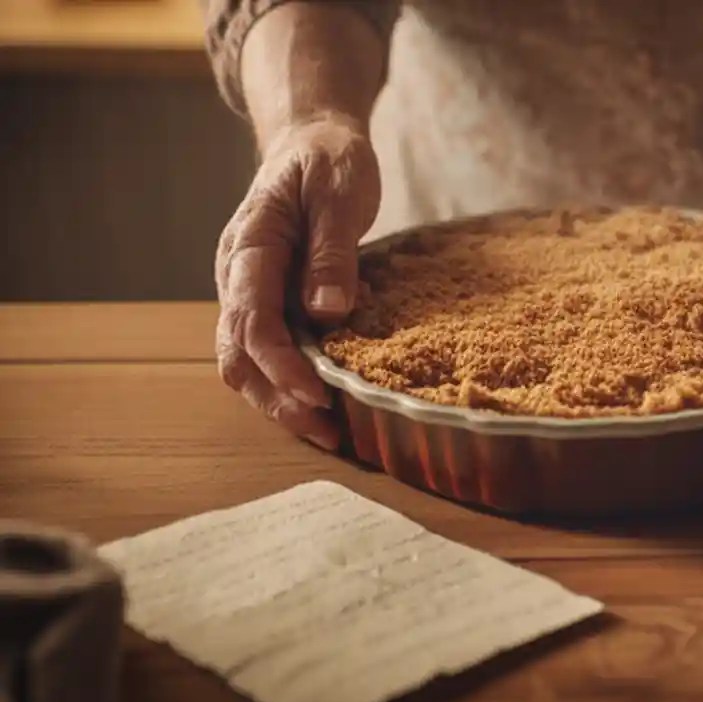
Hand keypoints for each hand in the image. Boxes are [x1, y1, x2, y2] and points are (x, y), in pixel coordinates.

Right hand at [215, 114, 379, 448]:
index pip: (253, 319)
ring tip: (329, 432)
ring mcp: (248, 292)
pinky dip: (289, 384)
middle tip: (328, 432)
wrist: (312, 142)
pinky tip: (327, 405)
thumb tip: (328, 312)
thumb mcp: (339, 194)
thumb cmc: (328, 162)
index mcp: (249, 247)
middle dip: (279, 399)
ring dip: (281, 401)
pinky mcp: (268, 302)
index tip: (320, 394)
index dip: (283, 364)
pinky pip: (267, 352)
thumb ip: (333, 252)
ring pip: (246, 362)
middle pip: (239, 354)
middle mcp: (237, 277)